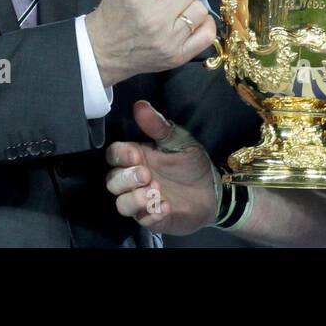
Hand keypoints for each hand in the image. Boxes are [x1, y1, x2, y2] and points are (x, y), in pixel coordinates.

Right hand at [84, 0, 217, 86]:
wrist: (104, 48)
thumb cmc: (116, 7)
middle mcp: (154, 18)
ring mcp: (168, 40)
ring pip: (201, 8)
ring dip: (188, 7)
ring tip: (170, 12)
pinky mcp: (178, 56)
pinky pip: (208, 32)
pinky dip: (200, 26)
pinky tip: (183, 25)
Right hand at [105, 100, 219, 235]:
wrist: (213, 190)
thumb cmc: (192, 163)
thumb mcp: (178, 140)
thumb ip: (157, 126)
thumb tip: (140, 105)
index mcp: (137, 157)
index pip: (114, 155)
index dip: (120, 156)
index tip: (135, 155)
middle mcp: (134, 180)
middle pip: (112, 181)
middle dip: (126, 178)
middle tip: (147, 175)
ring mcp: (141, 201)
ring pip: (121, 204)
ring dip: (136, 199)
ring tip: (157, 192)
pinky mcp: (152, 219)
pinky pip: (142, 220)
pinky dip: (152, 215)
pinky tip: (167, 206)